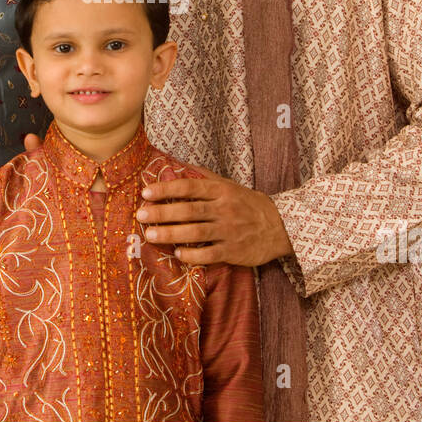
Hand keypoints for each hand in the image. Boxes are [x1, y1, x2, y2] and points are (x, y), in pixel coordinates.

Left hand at [135, 165, 293, 266]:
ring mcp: (229, 231)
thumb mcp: (231, 186)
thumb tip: (180, 166)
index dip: (166, 189)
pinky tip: (177, 253)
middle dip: (162, 212)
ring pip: (196, 233)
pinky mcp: (233, 251)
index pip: (190, 187)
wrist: (281, 227)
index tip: (146, 192)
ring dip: (171, 233)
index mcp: (222, 191)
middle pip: (189, 210)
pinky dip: (192, 254)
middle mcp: (224, 209)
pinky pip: (209, 254)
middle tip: (140, 214)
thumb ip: (206, 178)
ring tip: (150, 234)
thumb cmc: (249, 204)